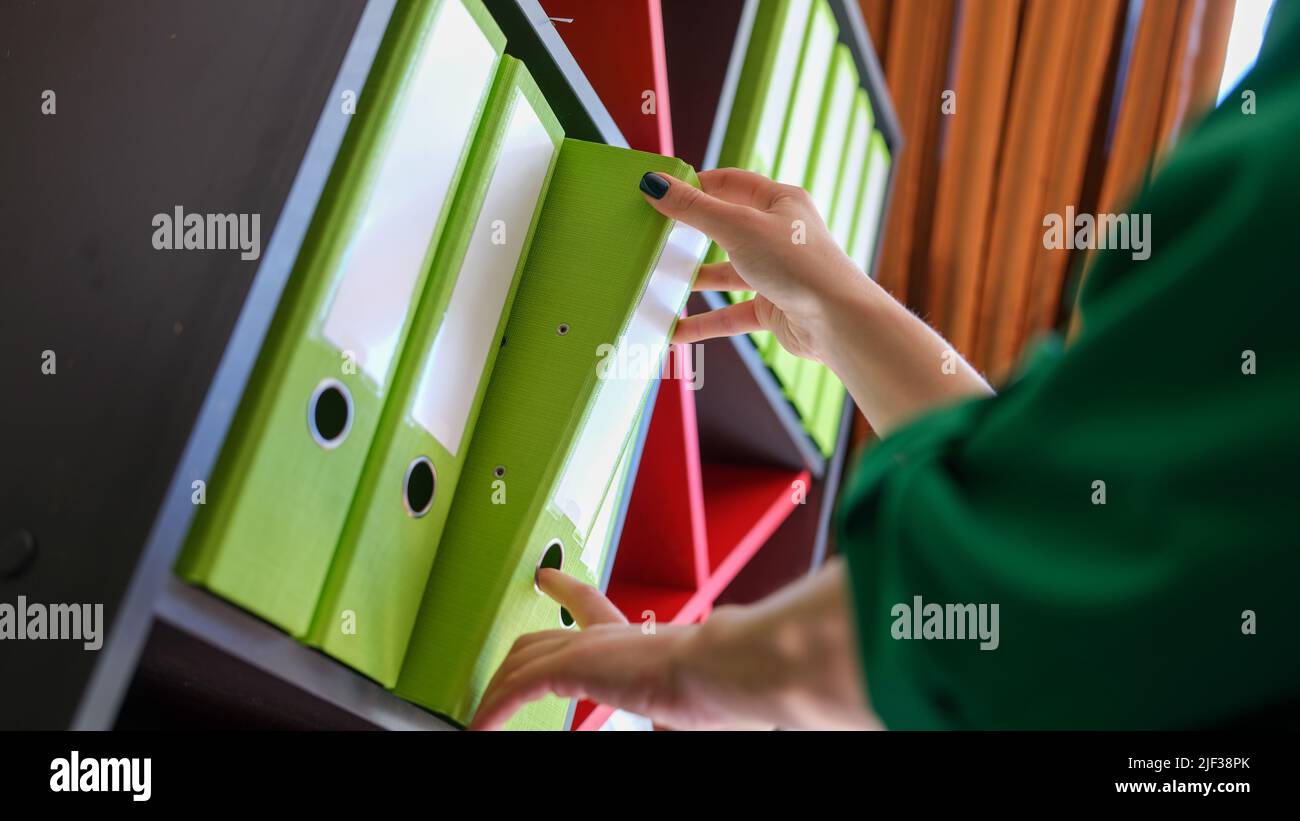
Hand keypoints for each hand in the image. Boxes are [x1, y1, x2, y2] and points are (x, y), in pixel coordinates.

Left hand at [470, 569, 752, 730]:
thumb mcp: (689, 701)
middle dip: (515, 656)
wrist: (727, 670)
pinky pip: (517, 688)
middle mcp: (609, 635)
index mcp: (638, 638)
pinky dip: (494, 708)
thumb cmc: (724, 686)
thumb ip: (669, 708)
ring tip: (482, 715)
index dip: (566, 591)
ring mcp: (589, 648)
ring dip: (497, 688)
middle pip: (543, 636)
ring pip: (523, 660)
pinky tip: (481, 726)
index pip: (591, 605)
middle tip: (496, 676)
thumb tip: (669, 722)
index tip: (548, 578)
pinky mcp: (574, 666)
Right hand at [641, 168, 866, 361]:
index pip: (733, 183)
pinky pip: (732, 313)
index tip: (665, 191)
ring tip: (662, 281)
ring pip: (729, 272)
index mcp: (782, 202)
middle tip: (659, 233)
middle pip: (729, 227)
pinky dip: (706, 321)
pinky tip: (678, 329)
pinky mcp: (774, 307)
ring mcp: (778, 272)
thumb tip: (655, 185)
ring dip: (698, 278)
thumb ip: (694, 210)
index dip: (699, 184)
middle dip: (694, 233)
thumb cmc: (800, 263)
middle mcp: (781, 234)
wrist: (837, 320)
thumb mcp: (738, 227)